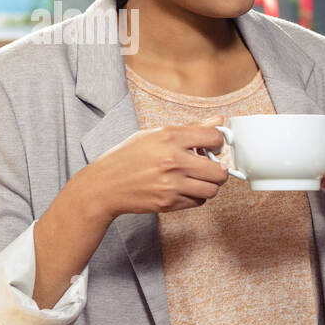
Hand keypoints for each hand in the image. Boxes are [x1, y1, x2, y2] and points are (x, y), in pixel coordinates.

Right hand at [79, 114, 230, 221]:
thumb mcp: (155, 134)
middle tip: (211, 167)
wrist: (104, 185)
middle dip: (219, 169)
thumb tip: (219, 121)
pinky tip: (184, 189)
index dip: (218, 142)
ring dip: (209, 185)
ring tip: (198, 179)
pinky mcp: (168, 202)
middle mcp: (173, 160)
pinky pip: (198, 202)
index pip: (214, 137)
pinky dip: (196, 197)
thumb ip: (190, 129)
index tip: (214, 146)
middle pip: (220, 171)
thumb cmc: (128, 157)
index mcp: (169, 137)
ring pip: (212, 189)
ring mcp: (171, 184)